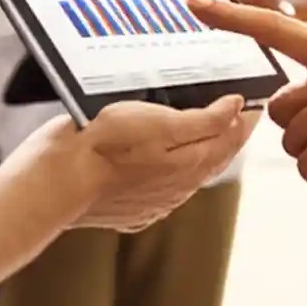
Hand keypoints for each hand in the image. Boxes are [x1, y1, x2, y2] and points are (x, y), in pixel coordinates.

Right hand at [9, 96, 257, 232]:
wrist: (55, 182)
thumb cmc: (104, 145)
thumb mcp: (161, 121)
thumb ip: (205, 119)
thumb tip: (237, 107)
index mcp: (193, 166)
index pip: (233, 138)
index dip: (244, 117)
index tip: (252, 97)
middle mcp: (180, 189)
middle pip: (214, 156)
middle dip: (226, 132)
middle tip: (233, 108)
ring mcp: (155, 201)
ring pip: (189, 172)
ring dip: (199, 150)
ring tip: (201, 126)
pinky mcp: (131, 208)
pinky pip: (161, 186)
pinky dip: (170, 167)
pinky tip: (161, 156)